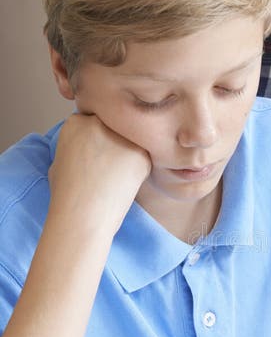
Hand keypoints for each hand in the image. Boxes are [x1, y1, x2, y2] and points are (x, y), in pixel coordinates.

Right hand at [49, 114, 150, 235]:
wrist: (83, 215)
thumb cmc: (68, 194)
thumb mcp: (60, 158)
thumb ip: (77, 143)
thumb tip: (90, 143)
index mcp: (75, 122)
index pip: (94, 121)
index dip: (97, 139)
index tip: (97, 153)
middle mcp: (99, 122)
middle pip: (113, 126)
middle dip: (114, 141)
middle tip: (111, 164)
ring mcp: (121, 136)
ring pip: (130, 140)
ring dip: (128, 153)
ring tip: (116, 176)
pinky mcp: (140, 152)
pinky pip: (143, 156)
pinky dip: (139, 169)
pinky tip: (126, 182)